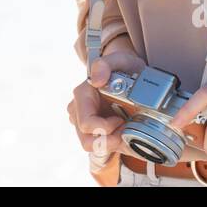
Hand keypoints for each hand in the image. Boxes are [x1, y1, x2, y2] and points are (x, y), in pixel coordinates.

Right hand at [68, 48, 148, 168]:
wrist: (128, 72)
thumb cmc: (123, 67)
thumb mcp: (121, 59)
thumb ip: (106, 64)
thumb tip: (96, 80)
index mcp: (82, 95)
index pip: (87, 124)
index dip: (106, 128)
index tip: (122, 120)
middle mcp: (78, 111)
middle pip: (88, 141)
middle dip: (110, 140)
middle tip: (126, 128)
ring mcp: (84, 122)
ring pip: (93, 147)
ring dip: (112, 143)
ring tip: (125, 130)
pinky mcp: (93, 131)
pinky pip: (100, 147)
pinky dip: (114, 143)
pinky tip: (123, 131)